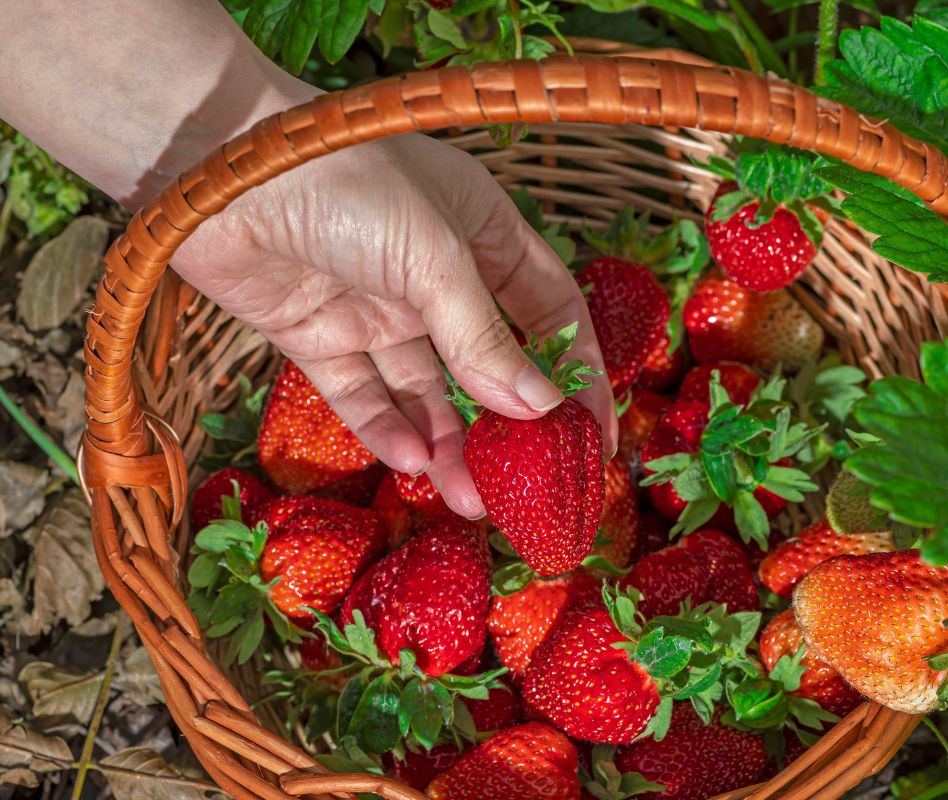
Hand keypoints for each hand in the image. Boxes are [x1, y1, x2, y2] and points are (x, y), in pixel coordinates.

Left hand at [170, 134, 615, 517]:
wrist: (215, 167)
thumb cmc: (344, 183)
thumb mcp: (434, 257)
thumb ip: (483, 337)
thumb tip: (541, 407)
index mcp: (483, 233)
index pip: (549, 311)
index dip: (576, 370)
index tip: (595, 432)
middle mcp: (435, 275)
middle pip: (487, 364)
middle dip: (507, 425)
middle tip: (528, 487)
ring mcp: (377, 308)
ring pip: (426, 391)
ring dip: (448, 444)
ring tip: (468, 500)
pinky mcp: (318, 337)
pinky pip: (363, 395)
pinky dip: (386, 430)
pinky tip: (411, 463)